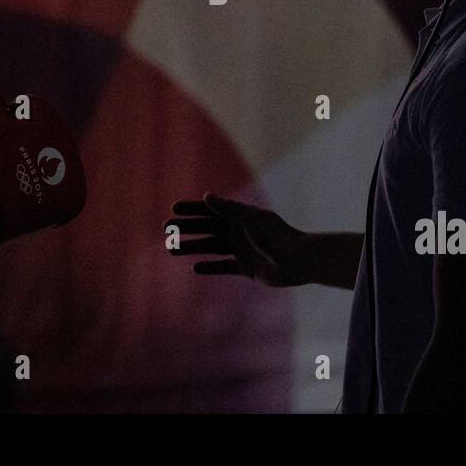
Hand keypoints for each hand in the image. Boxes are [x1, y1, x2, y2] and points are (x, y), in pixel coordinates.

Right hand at [164, 192, 310, 286]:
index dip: (192, 210)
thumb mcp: (252, 219)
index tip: (173, 209)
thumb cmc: (278, 236)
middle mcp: (239, 232)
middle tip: (165, 229)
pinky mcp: (246, 268)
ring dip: (192, 247)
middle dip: (186, 228)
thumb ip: (230, 209)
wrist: (300, 261)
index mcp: (240, 217)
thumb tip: (205, 196)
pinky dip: (210, 267)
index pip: (211, 211)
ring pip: (211, 247)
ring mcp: (242, 250)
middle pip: (207, 228)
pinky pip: (223, 267)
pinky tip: (195, 268)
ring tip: (171, 249)